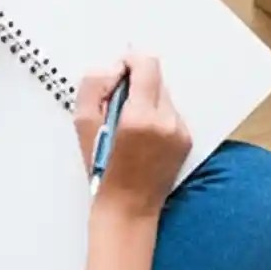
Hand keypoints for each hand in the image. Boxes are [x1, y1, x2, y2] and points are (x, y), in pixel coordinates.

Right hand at [73, 55, 191, 219]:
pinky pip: (172, 114)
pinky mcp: (186, 140)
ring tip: (129, 126)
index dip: (130, 62)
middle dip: (136, 85)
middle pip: (156, 79)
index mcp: (140, 117)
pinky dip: (158, 118)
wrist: (128, 207)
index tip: (119, 72)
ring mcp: (180, 131)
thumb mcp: (84, 125)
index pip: (146, 65)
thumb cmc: (103, 170)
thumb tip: (113, 69)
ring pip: (164, 96)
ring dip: (147, 101)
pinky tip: (144, 138)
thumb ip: (93, 87)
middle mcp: (167, 122)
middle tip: (117, 106)